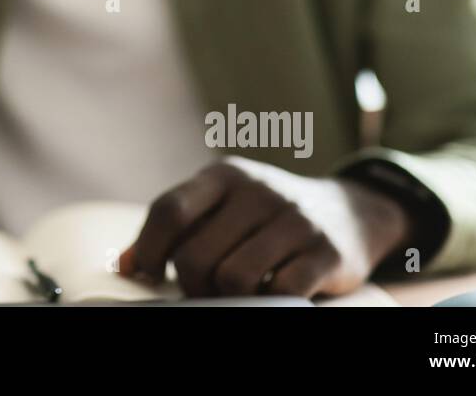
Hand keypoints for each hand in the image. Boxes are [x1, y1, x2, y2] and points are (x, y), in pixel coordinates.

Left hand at [118, 156, 412, 298]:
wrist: (350, 211)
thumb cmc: (265, 214)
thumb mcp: (222, 204)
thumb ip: (176, 227)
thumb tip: (126, 265)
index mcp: (224, 174)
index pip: (169, 210)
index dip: (149, 249)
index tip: (149, 272)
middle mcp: (258, 190)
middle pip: (195, 256)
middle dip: (192, 283)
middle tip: (205, 286)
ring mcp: (295, 219)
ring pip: (233, 279)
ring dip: (230, 296)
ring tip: (238, 288)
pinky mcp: (326, 252)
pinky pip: (280, 292)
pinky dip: (269, 300)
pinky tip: (272, 289)